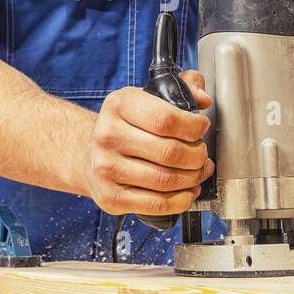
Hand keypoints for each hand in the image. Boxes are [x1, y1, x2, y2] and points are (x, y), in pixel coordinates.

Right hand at [82, 70, 213, 216]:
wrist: (90, 155)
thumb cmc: (127, 126)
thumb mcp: (149, 97)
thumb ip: (182, 89)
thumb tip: (203, 99)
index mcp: (119, 105)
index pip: (166, 119)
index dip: (194, 127)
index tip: (201, 128)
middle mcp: (107, 135)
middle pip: (169, 152)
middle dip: (197, 156)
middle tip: (202, 155)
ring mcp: (106, 169)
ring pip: (166, 180)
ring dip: (193, 179)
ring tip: (198, 172)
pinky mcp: (110, 197)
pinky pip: (157, 204)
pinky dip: (182, 200)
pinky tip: (188, 191)